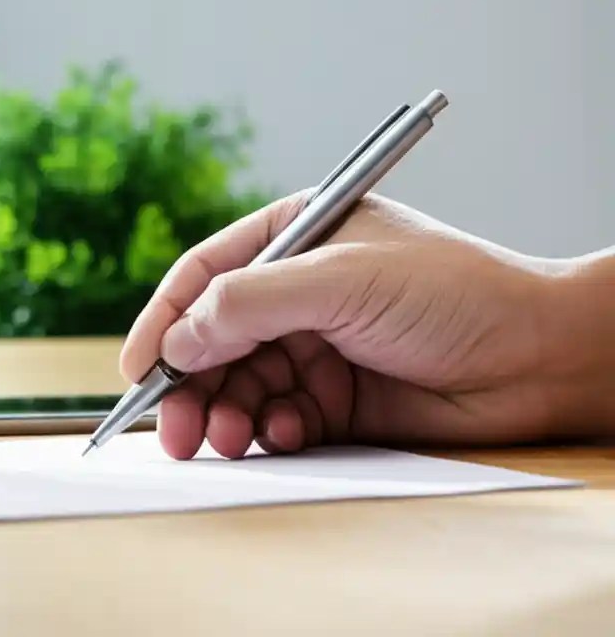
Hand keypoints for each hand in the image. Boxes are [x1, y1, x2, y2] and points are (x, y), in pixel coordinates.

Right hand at [120, 192, 614, 459]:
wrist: (540, 358)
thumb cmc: (453, 292)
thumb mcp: (341, 279)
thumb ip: (249, 303)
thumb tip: (176, 341)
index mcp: (293, 238)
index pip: (204, 277)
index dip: (163, 322)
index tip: (136, 369)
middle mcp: (296, 291)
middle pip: (211, 341)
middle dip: (188, 385)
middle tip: (175, 431)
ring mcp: (314, 346)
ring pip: (237, 386)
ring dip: (224, 415)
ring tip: (230, 438)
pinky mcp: (334, 398)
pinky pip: (275, 419)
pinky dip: (270, 431)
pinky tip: (288, 432)